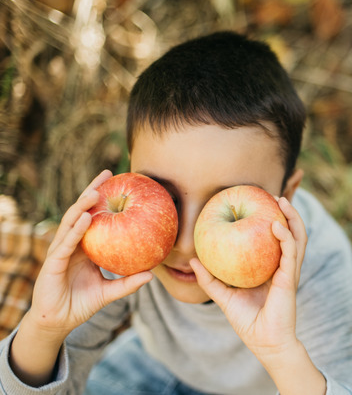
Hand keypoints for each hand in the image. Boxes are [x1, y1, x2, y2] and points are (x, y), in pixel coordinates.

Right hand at [26, 169, 153, 340]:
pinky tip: (86, 218)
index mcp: (84, 247)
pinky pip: (66, 244)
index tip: (119, 182)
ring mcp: (60, 252)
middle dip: (92, 192)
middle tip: (108, 174)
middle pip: (81, 212)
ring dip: (82, 206)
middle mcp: (71, 245)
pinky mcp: (52, 264)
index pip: (93, 217)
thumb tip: (152, 274)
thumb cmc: (80, 304)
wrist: (57, 323)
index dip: (103, 199)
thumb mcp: (110, 292)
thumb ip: (128, 283)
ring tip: (96, 192)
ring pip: (71, 223)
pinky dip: (76, 230)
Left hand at [191, 196, 306, 361]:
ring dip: (292, 218)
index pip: (277, 239)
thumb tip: (192, 260)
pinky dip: (285, 237)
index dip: (274, 220)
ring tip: (280, 202)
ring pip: (297, 238)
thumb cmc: (247, 321)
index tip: (260, 203)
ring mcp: (289, 271)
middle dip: (288, 212)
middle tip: (273, 196)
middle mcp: (284, 266)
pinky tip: (275, 225)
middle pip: (291, 233)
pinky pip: (290, 253)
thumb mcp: (224, 297)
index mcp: (272, 268)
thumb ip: (210, 279)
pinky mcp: (289, 279)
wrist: (265, 342)